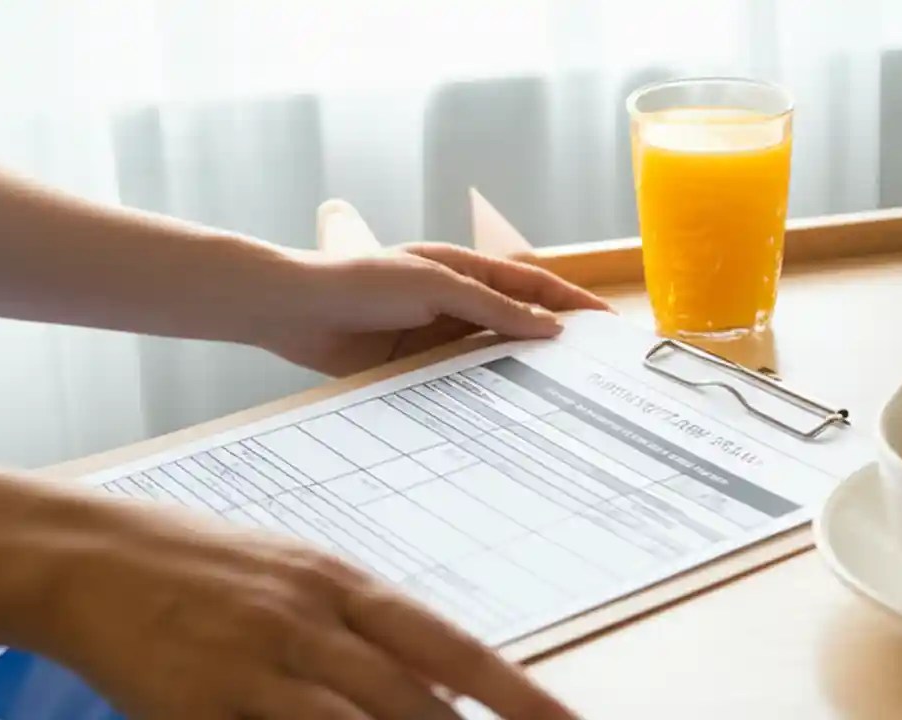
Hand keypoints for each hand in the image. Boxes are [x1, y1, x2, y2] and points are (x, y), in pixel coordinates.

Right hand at [53, 505, 576, 719]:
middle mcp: (308, 620)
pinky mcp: (200, 705)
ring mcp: (254, 665)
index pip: (447, 644)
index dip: (514, 692)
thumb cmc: (200, 562)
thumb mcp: (294, 571)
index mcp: (340, 582)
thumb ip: (364, 624)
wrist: (92, 555)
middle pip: (410, 699)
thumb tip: (435, 677)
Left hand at [258, 243, 610, 374]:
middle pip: (517, 323)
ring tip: (559, 398)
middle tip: (592, 371)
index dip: (571, 302)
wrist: (296, 311)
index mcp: (465, 269)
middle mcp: (456, 302)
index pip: (532, 285)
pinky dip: (483, 394)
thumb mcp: (434, 286)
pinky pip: (460, 382)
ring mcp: (437, 336)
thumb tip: (548, 327)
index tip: (606, 324)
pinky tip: (503, 413)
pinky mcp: (416, 366)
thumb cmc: (360, 282)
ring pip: (492, 356)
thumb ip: (491, 307)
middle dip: (554, 343)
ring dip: (520, 373)